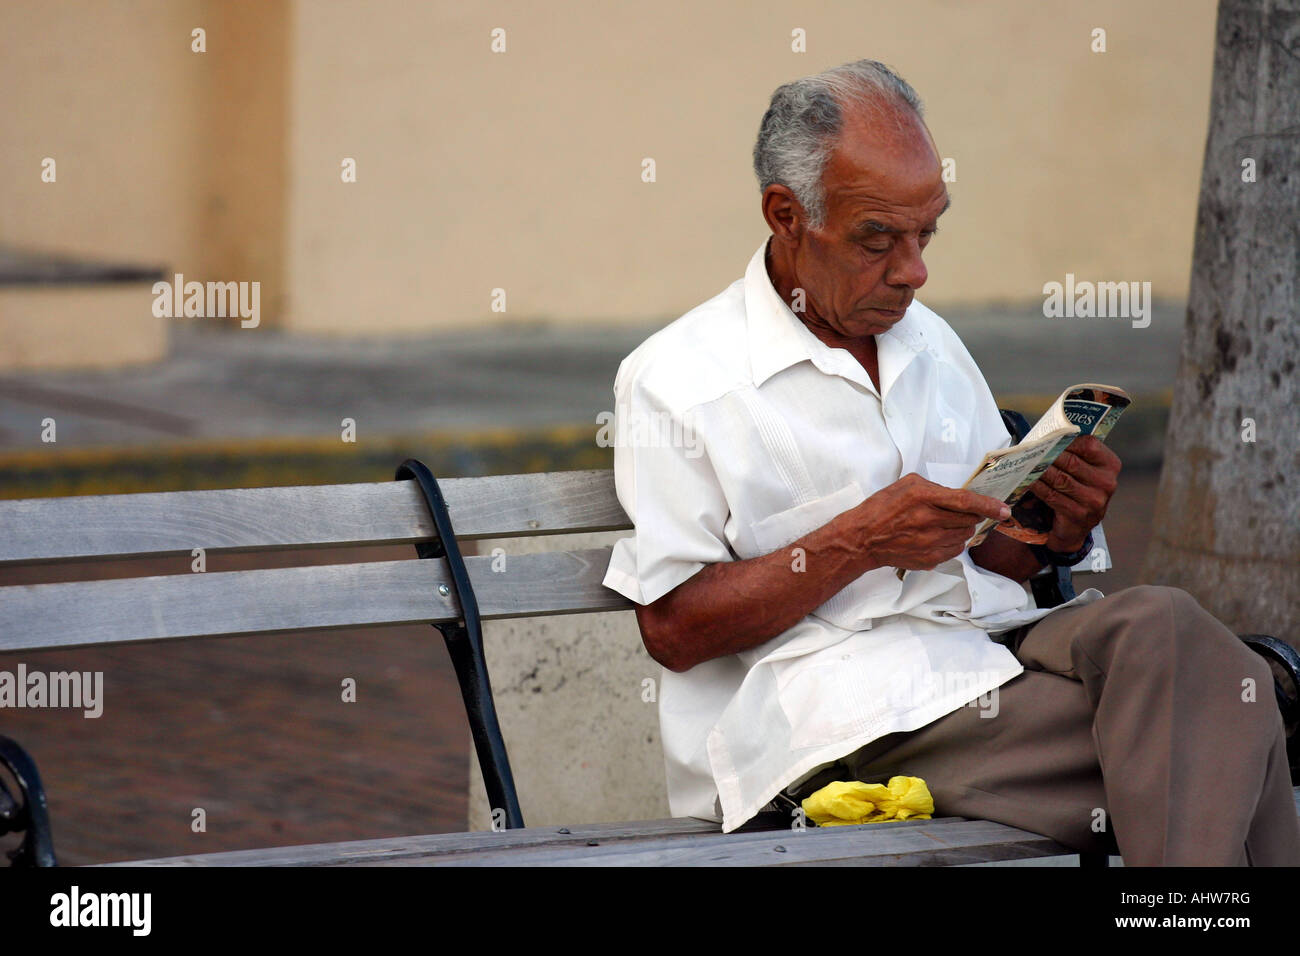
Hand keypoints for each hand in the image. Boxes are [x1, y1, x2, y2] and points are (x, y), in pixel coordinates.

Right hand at [854, 473, 1010, 571]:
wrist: (863, 539)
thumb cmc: (882, 508)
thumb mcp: (906, 485)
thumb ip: (935, 488)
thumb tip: (959, 496)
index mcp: (923, 497)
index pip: (966, 502)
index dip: (989, 506)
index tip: (1004, 509)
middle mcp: (928, 520)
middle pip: (969, 520)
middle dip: (972, 515)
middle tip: (962, 512)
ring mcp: (930, 542)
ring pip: (965, 535)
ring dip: (961, 529)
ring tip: (943, 525)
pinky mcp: (930, 559)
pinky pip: (955, 550)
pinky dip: (952, 542)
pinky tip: (937, 537)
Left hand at [1027, 435, 1120, 551]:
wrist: (1075, 527)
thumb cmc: (1076, 490)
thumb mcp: (1083, 470)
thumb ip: (1074, 453)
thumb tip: (1047, 434)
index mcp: (1110, 465)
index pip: (1089, 445)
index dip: (1066, 439)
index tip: (1048, 436)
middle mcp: (1106, 483)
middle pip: (1071, 462)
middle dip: (1048, 454)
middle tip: (1030, 448)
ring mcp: (1094, 501)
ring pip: (1060, 479)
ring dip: (1040, 469)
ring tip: (1025, 462)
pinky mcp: (1078, 515)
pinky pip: (1052, 495)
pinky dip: (1037, 486)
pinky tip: (1026, 479)